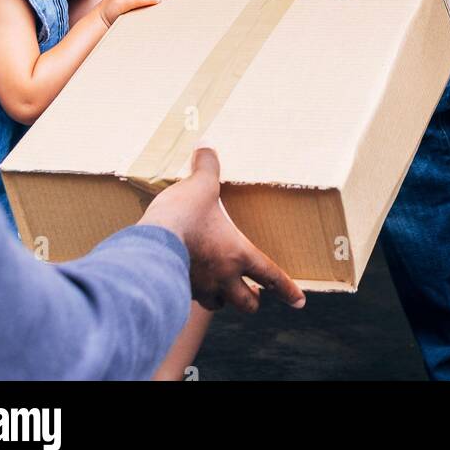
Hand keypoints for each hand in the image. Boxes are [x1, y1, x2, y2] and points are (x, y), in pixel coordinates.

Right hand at [139, 146, 306, 313]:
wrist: (151, 246)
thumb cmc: (184, 217)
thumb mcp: (200, 185)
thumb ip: (207, 166)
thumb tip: (207, 144)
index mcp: (238, 253)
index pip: (270, 276)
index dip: (287, 289)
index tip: (299, 301)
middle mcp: (223, 277)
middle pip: (246, 303)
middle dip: (251, 299)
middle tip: (253, 293)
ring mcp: (200, 288)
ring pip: (217, 305)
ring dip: (222, 299)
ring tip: (220, 290)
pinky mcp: (177, 292)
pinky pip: (190, 298)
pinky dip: (194, 293)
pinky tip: (187, 282)